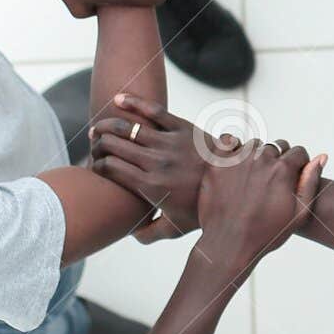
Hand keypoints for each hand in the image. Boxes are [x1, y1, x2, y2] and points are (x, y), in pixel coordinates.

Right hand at [89, 93, 235, 238]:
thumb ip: (150, 233)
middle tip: (94, 146)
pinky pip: (153, 110)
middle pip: (114, 146)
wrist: (239, 186)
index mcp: (150, 186)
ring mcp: (170, 143)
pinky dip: (133, 103)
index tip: (94, 167)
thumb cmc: (205, 208)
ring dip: (108, 126)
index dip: (96, 166)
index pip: (110, 169)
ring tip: (99, 129)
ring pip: (128, 127)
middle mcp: (157, 163)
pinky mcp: (183, 128)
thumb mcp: (177, 228)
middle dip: (98, 145)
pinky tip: (118, 99)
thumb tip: (130, 234)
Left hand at [198, 140, 326, 261]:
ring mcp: (237, 160)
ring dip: (255, 156)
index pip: (298, 152)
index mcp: (283, 170)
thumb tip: (321, 157)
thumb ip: (311, 182)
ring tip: (252, 177)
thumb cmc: (265, 234)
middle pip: (275, 147)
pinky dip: (232, 147)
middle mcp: (261, 160)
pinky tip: (235, 163)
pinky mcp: (217, 163)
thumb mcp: (298, 214)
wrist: (228, 245)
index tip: (292, 175)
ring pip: (253, 145)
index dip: (298, 164)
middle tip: (269, 181)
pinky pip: (227, 140)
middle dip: (277, 160)